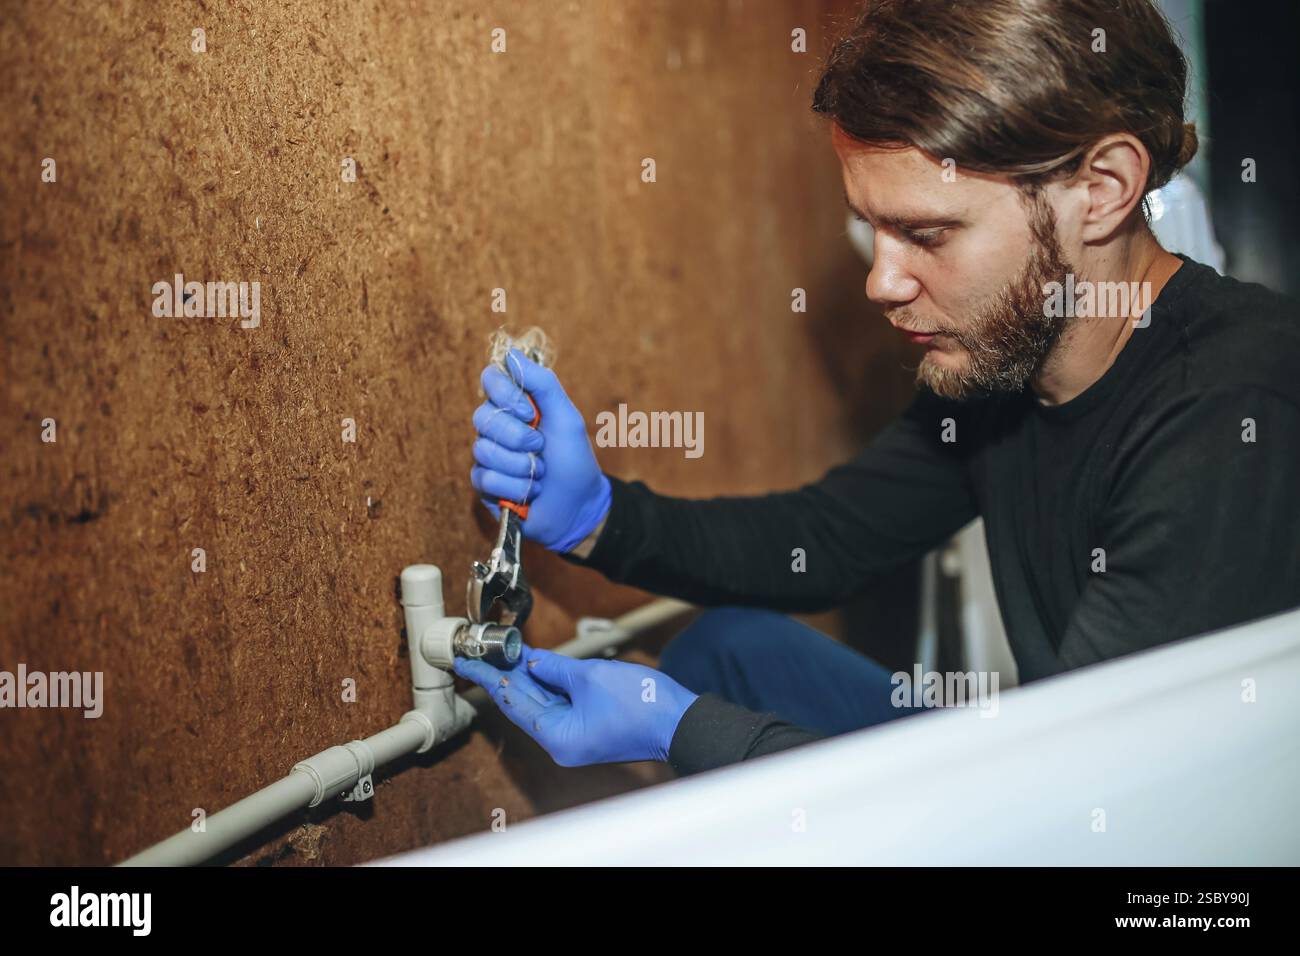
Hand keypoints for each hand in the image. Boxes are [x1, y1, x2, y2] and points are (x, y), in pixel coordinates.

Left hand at [454, 644, 699, 766]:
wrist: (678, 721)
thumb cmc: (640, 704)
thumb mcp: (590, 678)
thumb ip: (555, 668)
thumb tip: (532, 662)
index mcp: (557, 737)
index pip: (512, 703)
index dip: (489, 678)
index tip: (466, 663)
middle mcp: (562, 742)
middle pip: (523, 704)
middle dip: (504, 676)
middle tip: (481, 652)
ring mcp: (575, 736)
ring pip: (541, 703)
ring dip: (525, 678)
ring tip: (503, 653)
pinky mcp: (588, 728)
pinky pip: (559, 704)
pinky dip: (548, 684)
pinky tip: (535, 664)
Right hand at [471, 348, 611, 553]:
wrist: (578, 506)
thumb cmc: (574, 460)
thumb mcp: (566, 418)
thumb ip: (544, 384)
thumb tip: (511, 352)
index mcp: (516, 405)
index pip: (490, 380)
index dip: (505, 394)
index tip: (530, 411)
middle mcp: (497, 427)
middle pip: (482, 417)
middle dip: (518, 437)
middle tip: (540, 447)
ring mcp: (488, 455)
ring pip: (484, 451)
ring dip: (521, 466)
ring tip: (539, 473)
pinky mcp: (485, 484)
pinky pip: (485, 478)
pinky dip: (516, 486)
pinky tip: (529, 491)